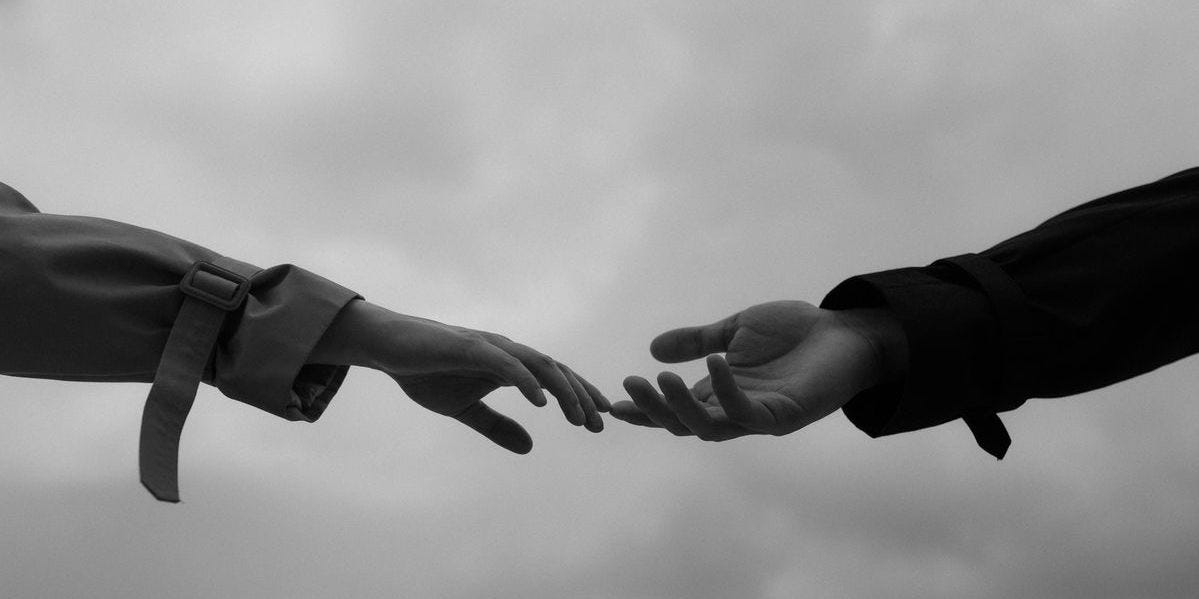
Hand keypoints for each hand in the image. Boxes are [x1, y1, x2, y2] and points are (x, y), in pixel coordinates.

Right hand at [309, 300, 608, 452]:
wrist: (388, 348)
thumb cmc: (424, 372)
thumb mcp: (465, 410)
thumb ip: (497, 427)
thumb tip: (530, 448)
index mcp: (510, 366)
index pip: (556, 378)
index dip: (581, 397)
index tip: (600, 421)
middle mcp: (508, 352)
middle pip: (557, 371)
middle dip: (582, 397)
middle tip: (600, 424)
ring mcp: (492, 347)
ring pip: (539, 365)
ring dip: (562, 390)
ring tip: (578, 416)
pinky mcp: (471, 347)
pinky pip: (506, 363)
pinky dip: (527, 380)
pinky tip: (541, 401)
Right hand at [611, 300, 905, 440]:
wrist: (846, 332)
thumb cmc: (796, 332)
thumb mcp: (736, 330)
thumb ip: (699, 341)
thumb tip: (654, 348)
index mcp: (722, 394)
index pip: (676, 410)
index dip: (644, 409)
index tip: (612, 402)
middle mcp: (736, 411)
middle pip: (684, 425)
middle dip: (653, 410)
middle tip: (628, 387)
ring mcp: (760, 416)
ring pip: (708, 427)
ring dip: (680, 408)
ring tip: (660, 380)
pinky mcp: (784, 415)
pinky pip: (746, 412)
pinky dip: (726, 391)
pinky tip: (715, 363)